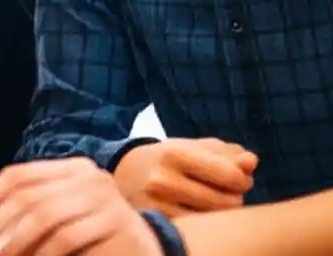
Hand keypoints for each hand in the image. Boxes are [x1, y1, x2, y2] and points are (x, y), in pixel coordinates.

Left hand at [0, 158, 162, 255]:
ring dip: (13, 244)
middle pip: (26, 196)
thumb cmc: (93, 238)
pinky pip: (67, 238)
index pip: (17, 176)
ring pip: (43, 216)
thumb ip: (25, 215)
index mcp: (70, 169)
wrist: (146, 253)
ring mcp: (105, 199)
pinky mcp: (117, 225)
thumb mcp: (57, 220)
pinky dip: (42, 255)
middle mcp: (88, 177)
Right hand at [114, 138, 256, 216]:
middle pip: (228, 202)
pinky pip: (200, 228)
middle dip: (232, 196)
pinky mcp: (157, 222)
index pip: (232, 176)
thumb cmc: (169, 158)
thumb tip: (252, 162)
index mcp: (175, 154)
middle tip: (217, 190)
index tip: (234, 178)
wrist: (124, 173)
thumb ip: (227, 153)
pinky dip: (204, 222)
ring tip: (207, 201)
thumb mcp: (194, 148)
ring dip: (220, 211)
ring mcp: (157, 205)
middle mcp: (163, 180)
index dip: (242, 179)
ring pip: (216, 219)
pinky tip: (195, 212)